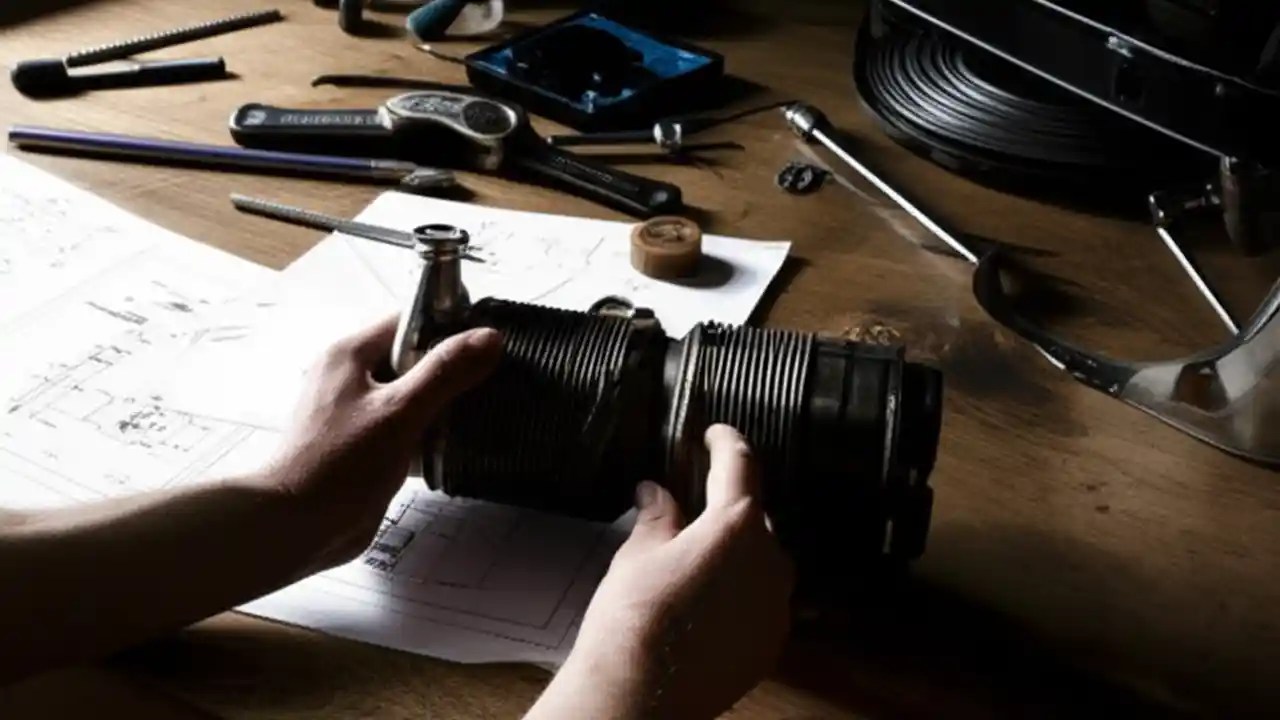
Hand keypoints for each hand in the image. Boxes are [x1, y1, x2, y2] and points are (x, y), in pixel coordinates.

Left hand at [262, 315, 501, 571]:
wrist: (295, 525)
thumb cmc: (341, 462)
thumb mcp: (400, 411)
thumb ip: (445, 373)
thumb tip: (490, 336)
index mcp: (350, 355)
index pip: (407, 323)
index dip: (448, 329)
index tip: (487, 347)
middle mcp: (349, 378)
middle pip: (411, 360)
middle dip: (450, 372)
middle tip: (493, 383)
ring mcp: (354, 414)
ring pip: (409, 397)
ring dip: (442, 406)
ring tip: (483, 414)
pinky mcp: (361, 447)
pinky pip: (403, 428)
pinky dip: (427, 434)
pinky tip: (455, 447)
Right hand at [526, 425, 794, 719]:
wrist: (640, 695)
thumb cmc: (634, 618)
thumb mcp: (638, 554)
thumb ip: (658, 518)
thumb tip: (656, 493)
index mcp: (736, 525)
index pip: (740, 465)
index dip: (726, 442)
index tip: (715, 434)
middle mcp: (769, 561)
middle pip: (755, 517)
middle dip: (728, 507)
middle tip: (694, 507)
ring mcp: (776, 605)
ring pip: (764, 561)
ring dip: (738, 552)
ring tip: (699, 559)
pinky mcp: (771, 643)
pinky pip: (763, 602)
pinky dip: (742, 592)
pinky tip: (709, 601)